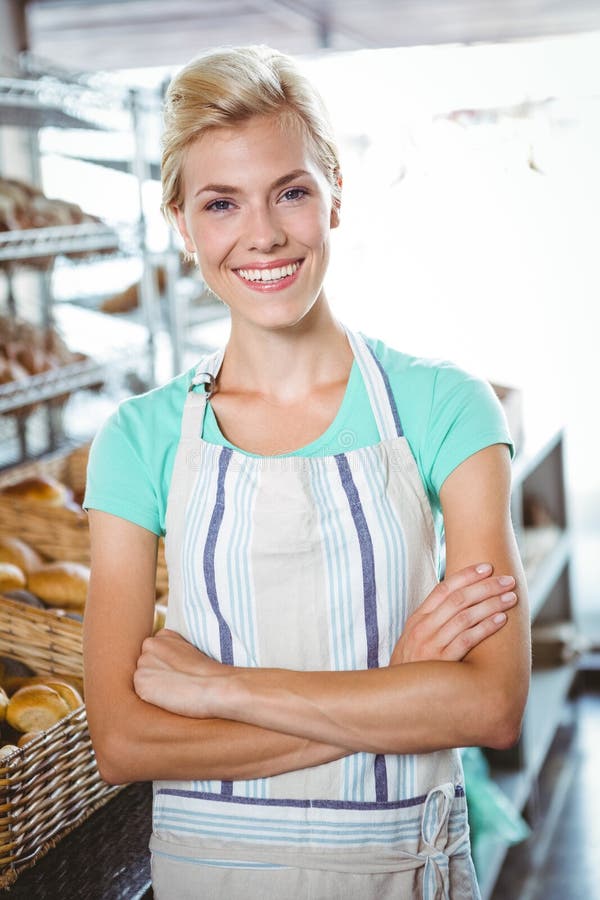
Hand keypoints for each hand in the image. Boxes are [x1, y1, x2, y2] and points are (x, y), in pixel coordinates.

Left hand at [133, 629, 229, 717]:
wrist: (216, 685)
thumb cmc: (208, 673)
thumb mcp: (189, 652)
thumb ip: (172, 652)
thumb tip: (162, 666)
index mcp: (163, 634)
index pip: (153, 652)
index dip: (165, 665)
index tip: (180, 671)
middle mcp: (149, 645)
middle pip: (144, 664)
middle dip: (156, 673)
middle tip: (177, 681)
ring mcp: (143, 662)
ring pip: (141, 678)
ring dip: (153, 685)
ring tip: (174, 688)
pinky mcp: (140, 681)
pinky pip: (140, 692)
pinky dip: (151, 697)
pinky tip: (168, 696)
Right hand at [390, 564, 516, 664]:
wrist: (397, 699)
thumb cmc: (413, 668)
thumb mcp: (414, 640)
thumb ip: (433, 622)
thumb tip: (461, 603)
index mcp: (417, 618)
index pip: (444, 588)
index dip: (467, 575)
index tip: (488, 567)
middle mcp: (423, 628)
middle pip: (458, 599)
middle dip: (486, 586)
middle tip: (508, 580)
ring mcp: (431, 644)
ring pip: (465, 616)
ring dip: (491, 603)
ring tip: (511, 598)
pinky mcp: (442, 662)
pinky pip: (467, 639)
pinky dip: (485, 627)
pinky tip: (501, 619)